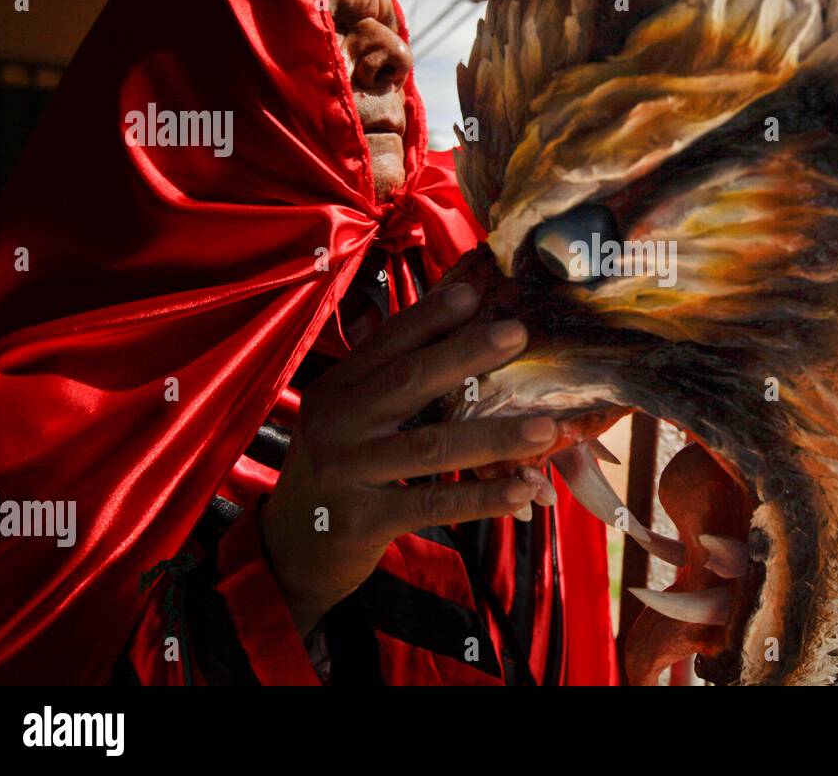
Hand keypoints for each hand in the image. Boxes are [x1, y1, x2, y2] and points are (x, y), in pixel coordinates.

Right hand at [259, 282, 558, 636]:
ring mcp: (347, 471)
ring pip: (431, 446)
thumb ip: (394, 378)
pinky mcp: (362, 519)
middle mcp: (337, 422)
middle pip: (409, 381)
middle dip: (466, 354)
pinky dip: (481, 497)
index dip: (429, 316)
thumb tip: (458, 328)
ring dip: (493, 437)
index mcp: (337, 388)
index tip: (472, 292)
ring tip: (546, 428)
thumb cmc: (341, 469)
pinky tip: (522, 489)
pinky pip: (432, 503)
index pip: (386, 342)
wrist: (292, 546)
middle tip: (518, 333)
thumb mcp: (351, 416)